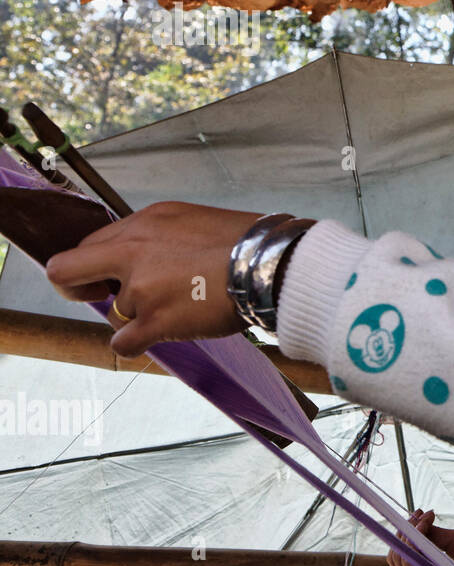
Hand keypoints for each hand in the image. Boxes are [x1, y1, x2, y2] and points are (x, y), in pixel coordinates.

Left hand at [44, 200, 269, 358]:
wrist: (273, 265)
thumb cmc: (248, 243)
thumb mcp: (194, 221)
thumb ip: (160, 237)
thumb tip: (143, 258)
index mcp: (146, 222)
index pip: (91, 243)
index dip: (93, 263)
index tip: (102, 276)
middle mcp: (135, 250)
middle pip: (68, 272)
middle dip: (76, 288)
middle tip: (94, 296)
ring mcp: (143, 287)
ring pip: (116, 312)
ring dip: (140, 317)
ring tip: (181, 310)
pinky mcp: (156, 320)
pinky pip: (122, 343)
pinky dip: (136, 345)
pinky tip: (156, 338)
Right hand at [388, 509, 453, 565]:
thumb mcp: (453, 540)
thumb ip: (432, 535)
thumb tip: (417, 520)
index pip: (403, 555)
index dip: (405, 533)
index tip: (416, 513)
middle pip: (397, 556)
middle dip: (405, 530)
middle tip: (419, 514)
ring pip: (400, 557)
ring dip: (410, 532)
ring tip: (424, 519)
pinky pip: (409, 561)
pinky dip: (413, 539)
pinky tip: (423, 526)